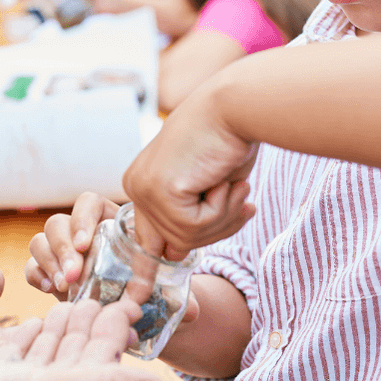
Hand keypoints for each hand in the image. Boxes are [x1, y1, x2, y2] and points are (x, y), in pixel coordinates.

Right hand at [0, 296, 168, 380]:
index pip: (104, 368)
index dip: (115, 332)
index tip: (127, 299)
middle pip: (80, 363)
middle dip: (92, 327)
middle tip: (105, 291)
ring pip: (51, 362)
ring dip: (64, 332)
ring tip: (74, 302)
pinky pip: (22, 363)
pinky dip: (33, 341)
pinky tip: (33, 323)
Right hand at [25, 192, 200, 317]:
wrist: (135, 311)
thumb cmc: (153, 290)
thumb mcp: (168, 289)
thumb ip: (179, 296)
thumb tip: (194, 311)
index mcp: (110, 221)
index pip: (88, 203)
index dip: (83, 218)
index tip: (87, 245)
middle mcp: (83, 232)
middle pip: (59, 222)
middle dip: (64, 247)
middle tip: (75, 275)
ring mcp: (63, 253)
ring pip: (41, 240)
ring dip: (50, 260)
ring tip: (66, 286)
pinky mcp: (50, 274)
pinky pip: (32, 266)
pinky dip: (37, 274)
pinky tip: (51, 289)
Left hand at [123, 83, 257, 259]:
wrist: (236, 107)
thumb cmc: (229, 140)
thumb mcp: (206, 187)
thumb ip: (189, 218)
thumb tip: (174, 255)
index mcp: (141, 183)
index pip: (153, 238)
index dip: (175, 252)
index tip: (170, 273)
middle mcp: (135, 186)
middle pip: (172, 244)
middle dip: (216, 229)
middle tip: (245, 203)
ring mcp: (144, 188)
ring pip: (187, 239)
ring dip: (224, 217)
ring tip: (236, 185)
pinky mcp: (159, 189)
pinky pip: (195, 227)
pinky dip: (222, 209)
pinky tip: (226, 181)